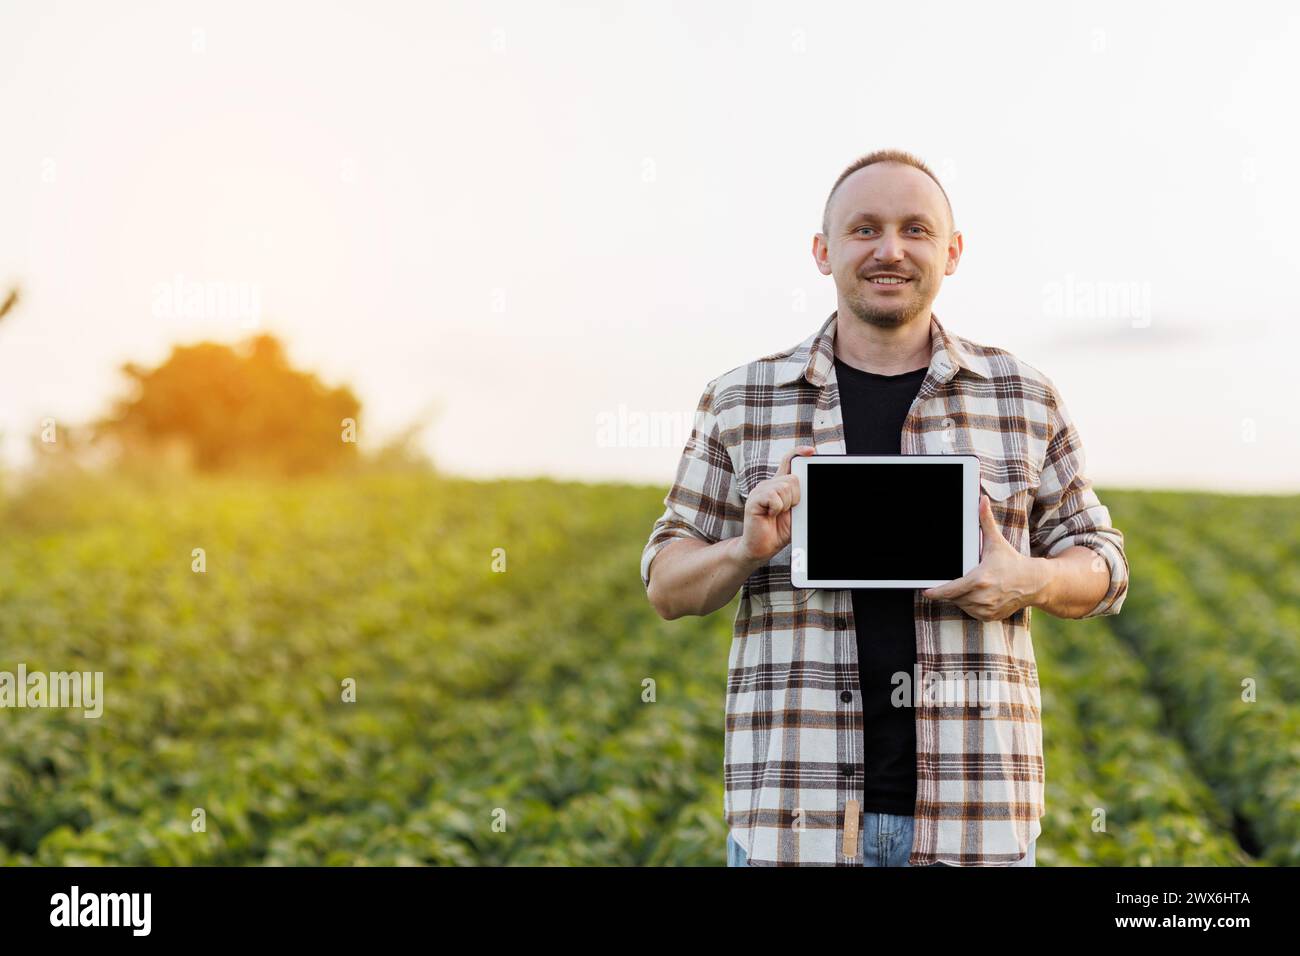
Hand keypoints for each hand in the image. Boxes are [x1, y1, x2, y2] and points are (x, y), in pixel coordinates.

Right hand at [738, 445, 815, 562]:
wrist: (762, 547)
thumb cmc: (779, 530)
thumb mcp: (797, 511)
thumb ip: (801, 497)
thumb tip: (810, 486)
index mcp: (779, 485)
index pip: (788, 461)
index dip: (799, 452)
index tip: (811, 452)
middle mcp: (769, 484)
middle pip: (792, 478)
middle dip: (796, 497)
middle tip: (787, 510)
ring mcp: (760, 490)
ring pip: (784, 487)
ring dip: (786, 504)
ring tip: (777, 514)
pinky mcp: (754, 500)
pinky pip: (774, 496)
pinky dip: (777, 508)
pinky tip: (770, 515)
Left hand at [921, 494, 1046, 620]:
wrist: (1034, 582)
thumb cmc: (1012, 561)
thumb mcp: (996, 542)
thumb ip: (985, 521)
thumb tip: (981, 500)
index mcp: (979, 580)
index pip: (950, 590)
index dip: (936, 592)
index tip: (926, 592)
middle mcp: (982, 597)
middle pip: (954, 598)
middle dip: (950, 591)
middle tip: (950, 584)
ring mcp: (987, 609)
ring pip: (963, 606)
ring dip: (961, 598)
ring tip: (970, 586)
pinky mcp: (992, 616)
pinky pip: (973, 613)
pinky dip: (971, 606)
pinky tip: (978, 595)